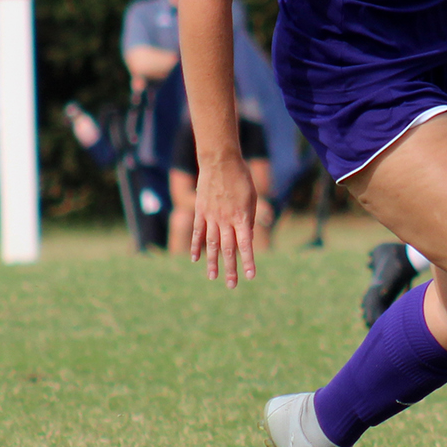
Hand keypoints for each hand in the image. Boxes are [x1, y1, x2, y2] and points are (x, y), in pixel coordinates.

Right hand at [191, 155, 257, 288]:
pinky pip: (198, 232)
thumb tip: (246, 239)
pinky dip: (196, 246)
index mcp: (242, 217)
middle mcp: (226, 219)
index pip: (246, 244)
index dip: (248, 261)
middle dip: (231, 269)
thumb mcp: (251, 198)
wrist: (220, 161)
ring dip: (213, 262)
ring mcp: (211, 216)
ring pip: (212, 244)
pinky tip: (195, 259)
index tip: (251, 276)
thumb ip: (249, 219)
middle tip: (232, 285)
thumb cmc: (241, 178)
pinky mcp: (200, 211)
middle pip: (228, 249)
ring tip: (214, 277)